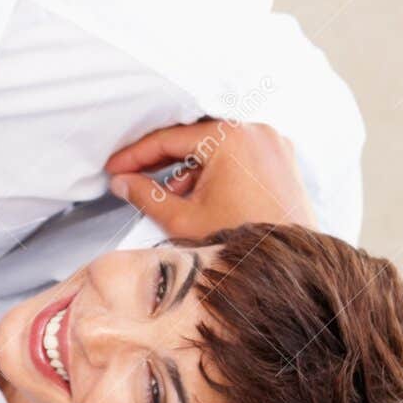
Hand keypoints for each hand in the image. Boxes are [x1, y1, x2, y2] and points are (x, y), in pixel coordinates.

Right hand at [106, 119, 316, 236]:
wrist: (288, 270)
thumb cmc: (242, 244)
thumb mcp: (182, 220)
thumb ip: (145, 195)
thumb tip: (123, 182)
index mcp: (231, 138)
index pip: (169, 138)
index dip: (135, 155)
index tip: (115, 168)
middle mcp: (256, 132)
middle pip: (194, 138)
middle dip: (161, 160)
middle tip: (131, 177)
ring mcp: (273, 144)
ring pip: (216, 147)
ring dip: (189, 168)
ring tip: (171, 196)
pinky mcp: (282, 160)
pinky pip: (239, 155)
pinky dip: (216, 170)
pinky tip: (200, 195)